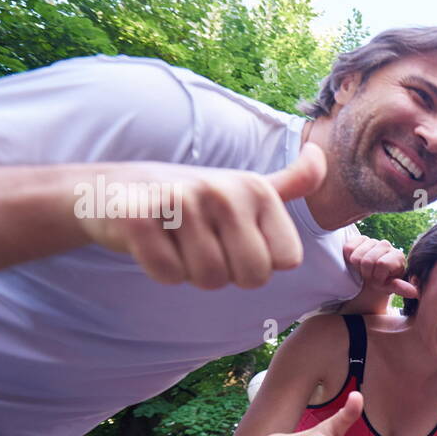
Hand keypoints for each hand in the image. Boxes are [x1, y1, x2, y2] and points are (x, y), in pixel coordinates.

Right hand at [77, 142, 324, 289]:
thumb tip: (320, 156)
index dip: (259, 263)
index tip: (235, 240)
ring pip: (210, 279)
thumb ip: (290, 183)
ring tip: (178, 240)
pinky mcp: (139, 217)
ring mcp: (180, 200)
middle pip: (252, 276)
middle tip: (204, 245)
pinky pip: (169, 275)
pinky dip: (161, 270)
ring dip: (193, 271)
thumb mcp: (246, 188)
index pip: (285, 262)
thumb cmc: (193, 198)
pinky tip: (154, 243)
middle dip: (229, 273)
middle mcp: (223, 190)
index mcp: (256, 189)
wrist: (116, 191)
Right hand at [342, 233, 418, 298]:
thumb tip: (415, 293)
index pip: (382, 264)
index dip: (377, 277)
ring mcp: (373, 240)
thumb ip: (401, 288)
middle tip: (370, 277)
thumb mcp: (391, 287)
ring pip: (356, 256)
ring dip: (357, 267)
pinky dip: (348, 258)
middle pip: (367, 261)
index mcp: (398, 255)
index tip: (379, 281)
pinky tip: (356, 262)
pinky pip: (348, 247)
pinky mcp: (359, 238)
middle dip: (366, 273)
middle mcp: (387, 245)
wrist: (371, 277)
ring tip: (363, 270)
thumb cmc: (382, 282)